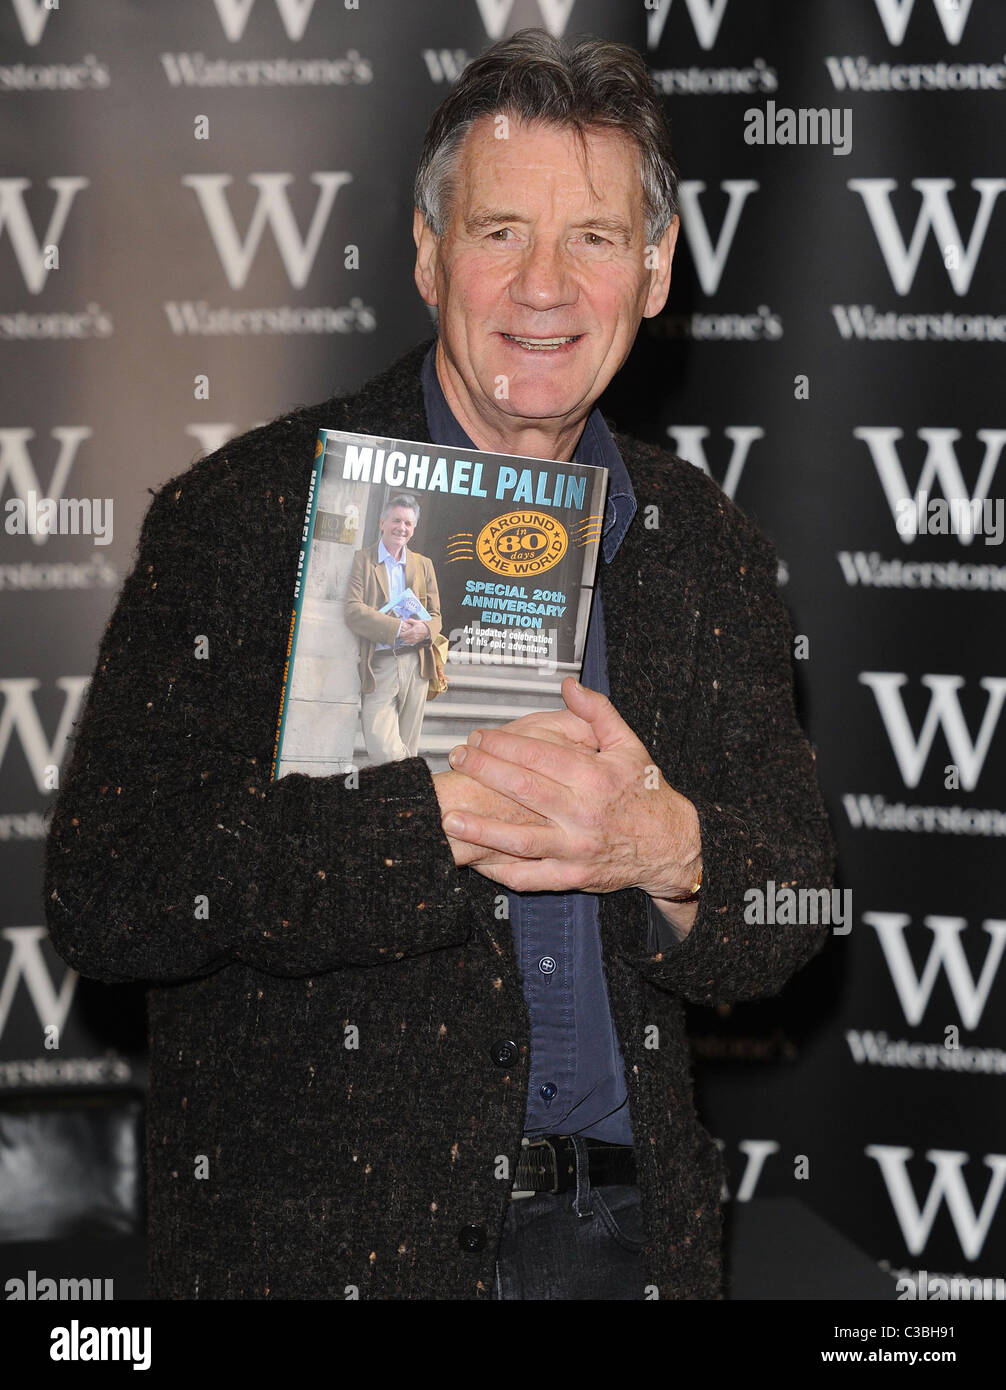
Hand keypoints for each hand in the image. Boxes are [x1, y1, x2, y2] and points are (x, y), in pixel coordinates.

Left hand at [398, 618, 428, 645]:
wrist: (427, 631)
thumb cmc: (422, 626)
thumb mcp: (416, 622)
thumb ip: (410, 620)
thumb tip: (404, 620)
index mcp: (413, 631)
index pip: (404, 635)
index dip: (400, 634)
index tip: (398, 633)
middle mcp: (413, 636)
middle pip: (404, 638)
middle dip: (401, 637)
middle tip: (399, 635)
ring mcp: (415, 640)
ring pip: (406, 641)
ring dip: (403, 640)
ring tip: (402, 637)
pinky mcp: (416, 641)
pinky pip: (410, 643)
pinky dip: (407, 642)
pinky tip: (406, 640)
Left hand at [440, 678, 701, 916]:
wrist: (672, 845)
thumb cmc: (646, 792)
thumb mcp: (629, 746)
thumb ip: (597, 712)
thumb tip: (567, 685)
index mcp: (595, 777)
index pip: (539, 755)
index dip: (503, 744)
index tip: (478, 737)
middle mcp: (584, 813)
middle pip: (524, 790)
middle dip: (484, 773)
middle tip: (457, 760)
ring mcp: (577, 849)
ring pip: (521, 840)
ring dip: (483, 829)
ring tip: (450, 818)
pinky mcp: (573, 877)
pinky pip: (531, 878)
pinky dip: (502, 871)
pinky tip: (477, 859)